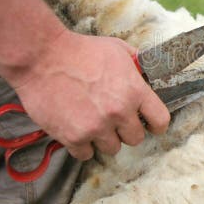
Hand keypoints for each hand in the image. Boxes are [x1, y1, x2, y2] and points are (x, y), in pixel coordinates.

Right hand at [11, 31, 169, 160]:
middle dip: (126, 130)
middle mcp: (119, 112)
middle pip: (136, 138)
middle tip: (113, 120)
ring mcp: (96, 127)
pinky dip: (82, 145)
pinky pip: (86, 154)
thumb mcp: (117, 49)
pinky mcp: (73, 137)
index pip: (160, 120)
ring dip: (104, 138)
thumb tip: (147, 73)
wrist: (42, 58)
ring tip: (92, 122)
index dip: (157, 125)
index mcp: (134, 91)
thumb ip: (136, 65)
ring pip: (112, 148)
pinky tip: (77, 130)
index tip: (151, 125)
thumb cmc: (80, 50)